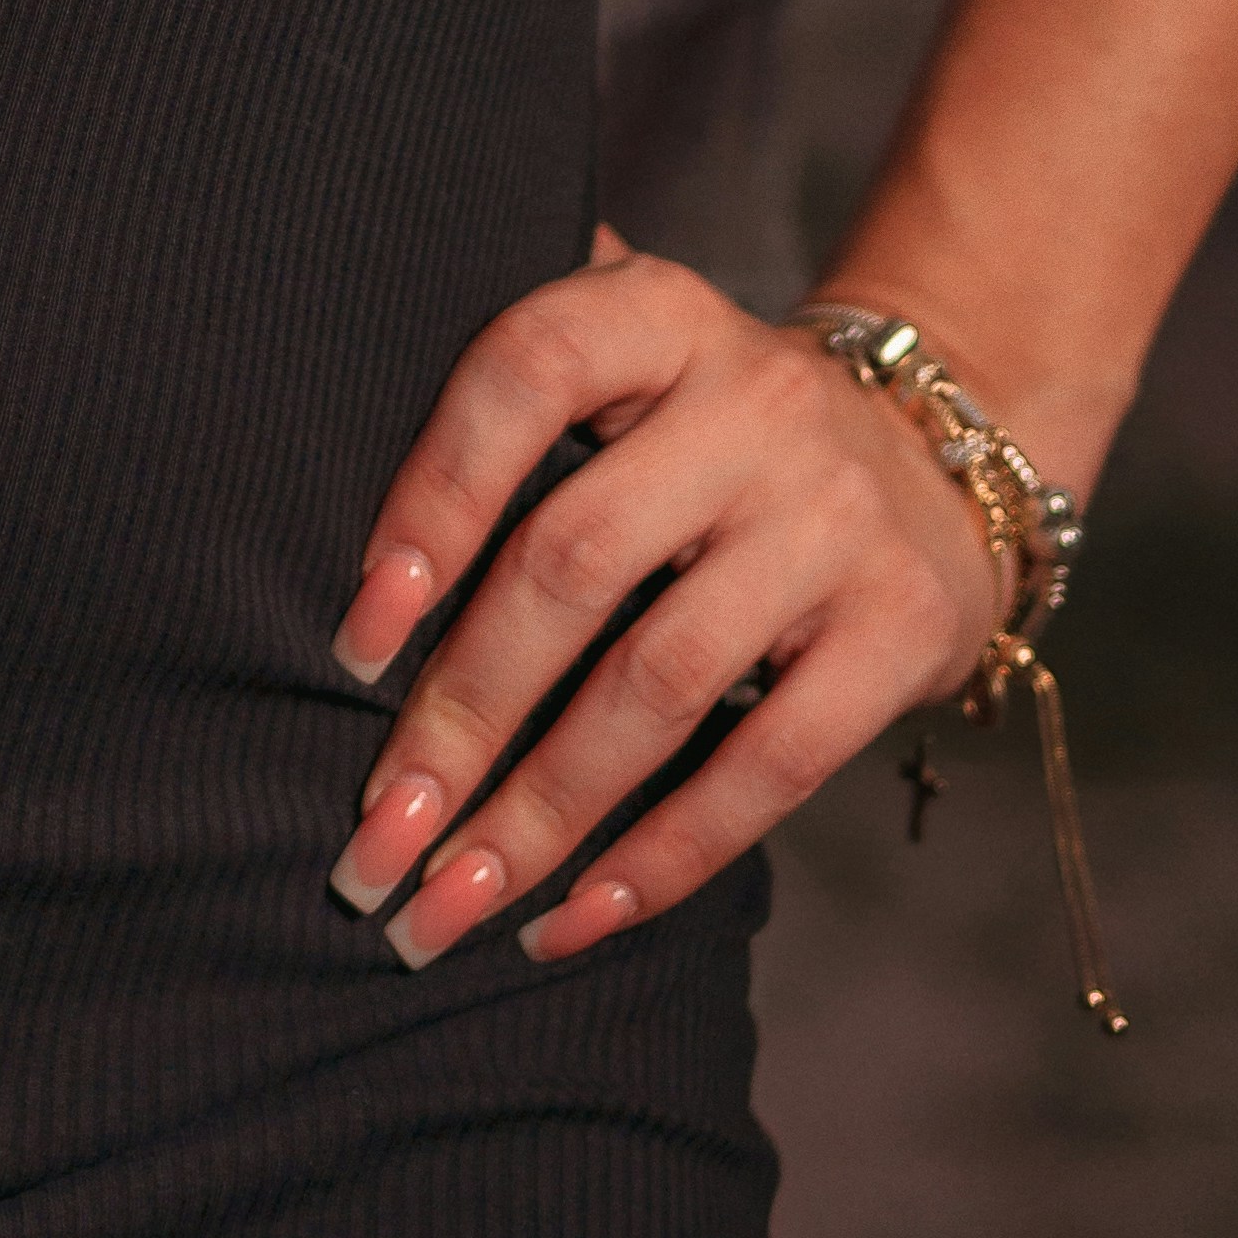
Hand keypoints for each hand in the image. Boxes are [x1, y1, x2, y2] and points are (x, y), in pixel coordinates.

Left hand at [326, 226, 1004, 964]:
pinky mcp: (898, 629)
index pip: (527, 373)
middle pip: (574, 563)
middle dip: (460, 716)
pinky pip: (769, 765)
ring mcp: (837, 518)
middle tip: (372, 835)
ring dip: (539, 814)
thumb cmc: (711, 430)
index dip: (431, 498)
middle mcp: (754, 403)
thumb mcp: (631, 357)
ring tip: (445, 902)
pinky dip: (662, 858)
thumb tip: (298, 443)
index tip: (353, 640)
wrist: (939, 457)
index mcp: (658, 318)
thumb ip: (507, 380)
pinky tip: (569, 918)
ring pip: (659, 683)